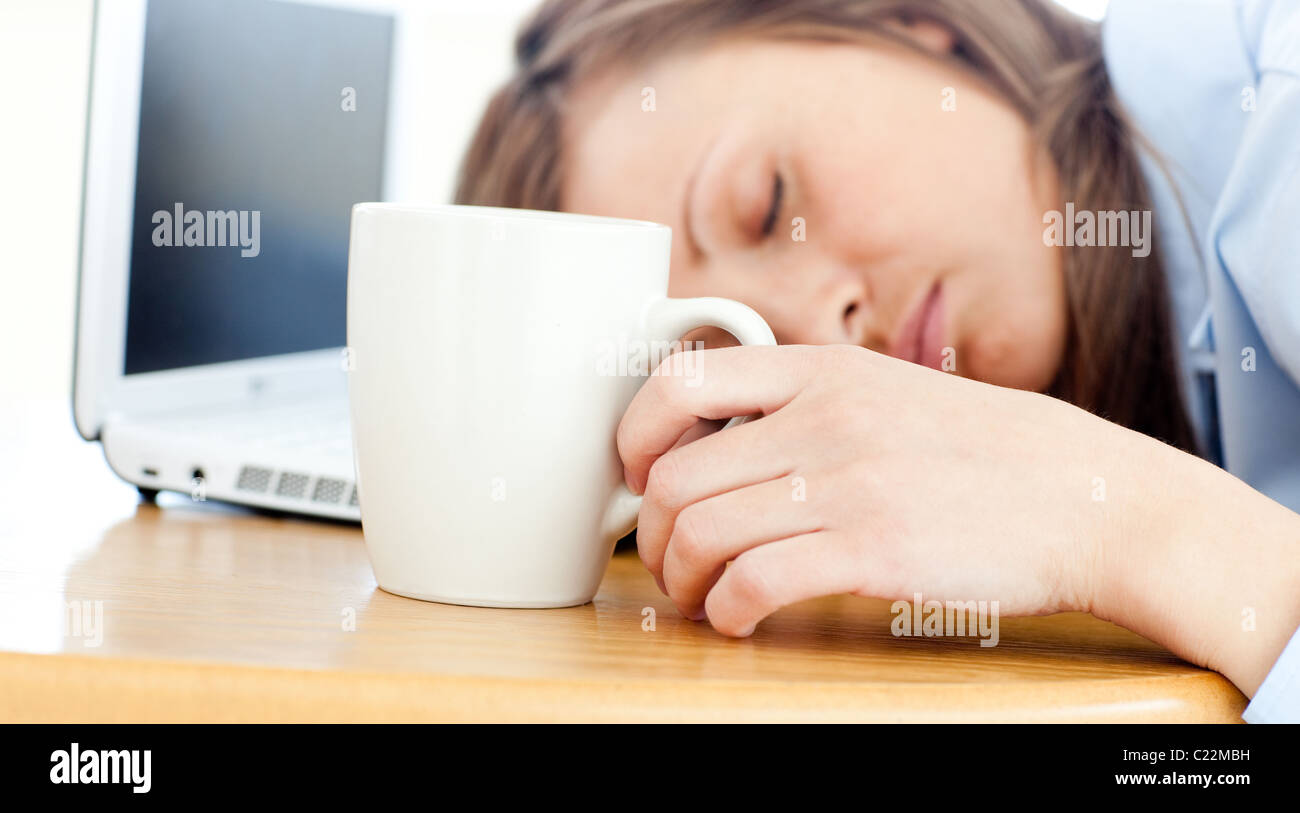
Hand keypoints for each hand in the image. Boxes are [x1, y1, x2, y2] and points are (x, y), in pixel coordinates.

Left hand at [618, 344, 1131, 635]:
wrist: (1084, 496)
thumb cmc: (979, 452)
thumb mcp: (887, 391)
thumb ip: (804, 403)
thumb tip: (716, 441)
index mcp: (822, 369)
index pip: (679, 378)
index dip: (633, 435)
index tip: (638, 477)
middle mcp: (824, 417)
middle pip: (675, 475)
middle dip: (651, 533)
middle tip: (667, 561)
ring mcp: (848, 483)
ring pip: (700, 532)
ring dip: (679, 579)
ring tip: (699, 596)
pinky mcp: (873, 551)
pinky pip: (752, 583)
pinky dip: (725, 610)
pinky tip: (739, 618)